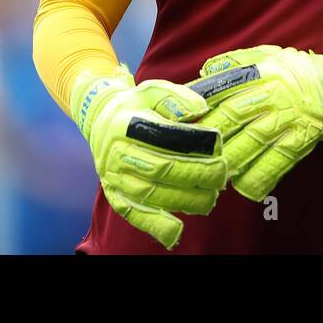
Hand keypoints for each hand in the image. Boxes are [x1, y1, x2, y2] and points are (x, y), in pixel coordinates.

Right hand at [71, 65, 226, 249]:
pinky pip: (133, 213)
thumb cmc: (135, 105)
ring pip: (151, 194)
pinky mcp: (113, 193)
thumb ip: (177, 97)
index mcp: (127, 123)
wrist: (99, 119)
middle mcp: (117, 152)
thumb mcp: (152, 90)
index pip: (164, 136)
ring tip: (211, 199)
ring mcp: (114, 176)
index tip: (218, 146)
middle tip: (222, 175)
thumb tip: (201, 109)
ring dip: (184, 200)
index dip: (193, 143)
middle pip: (161, 168)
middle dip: (196, 174)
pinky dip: (154, 224)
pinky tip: (176, 232)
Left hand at [191, 44, 322, 200]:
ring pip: (250, 142)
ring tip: (209, 175)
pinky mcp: (301, 139)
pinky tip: (243, 188)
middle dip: (207, 138)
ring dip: (228, 161)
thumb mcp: (269, 54)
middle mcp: (271, 94)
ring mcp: (287, 118)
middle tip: (187, 154)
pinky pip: (277, 161)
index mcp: (260, 72)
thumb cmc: (299, 71)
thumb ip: (236, 61)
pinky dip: (260, 176)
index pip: (222, 88)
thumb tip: (205, 70)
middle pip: (231, 117)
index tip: (180, 121)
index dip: (198, 105)